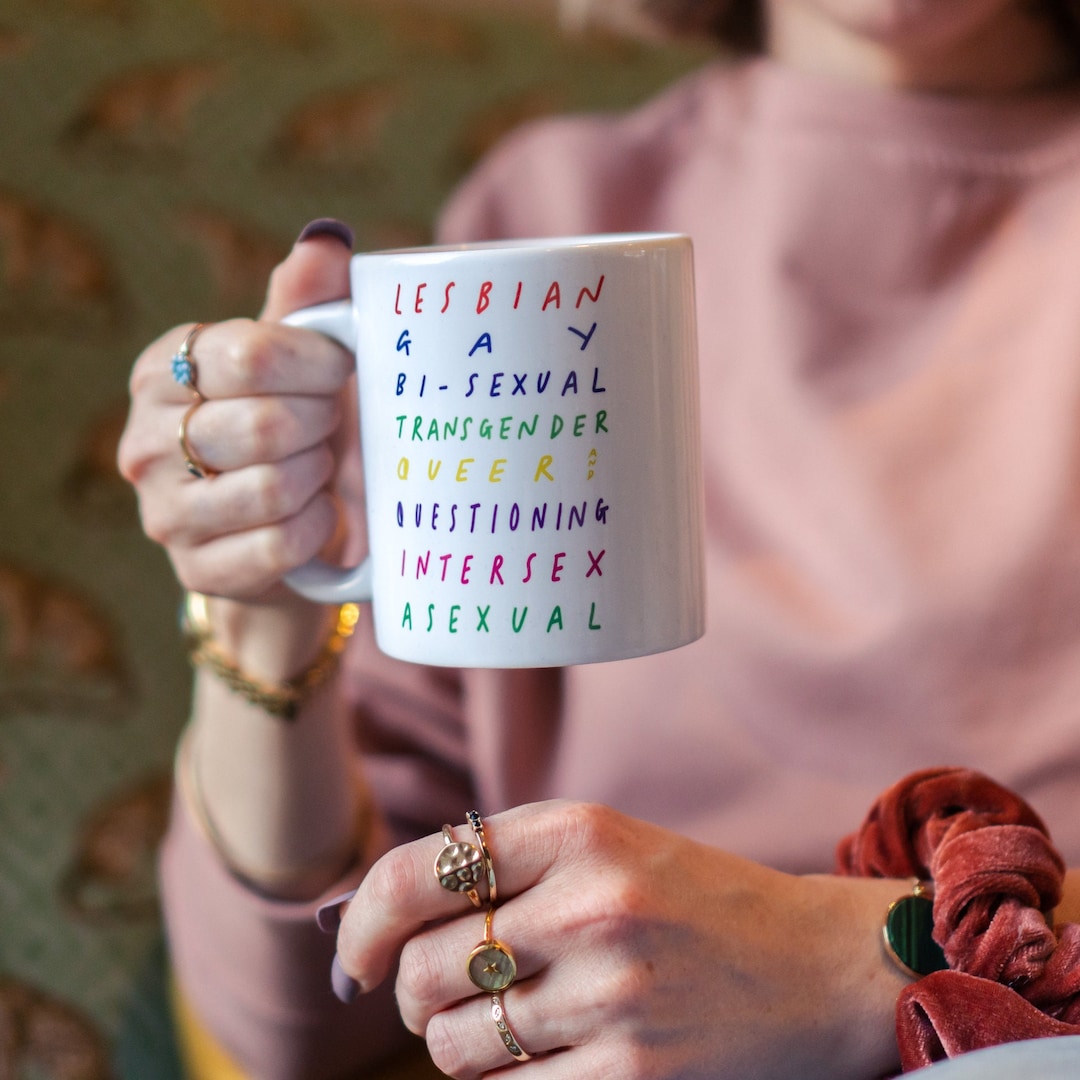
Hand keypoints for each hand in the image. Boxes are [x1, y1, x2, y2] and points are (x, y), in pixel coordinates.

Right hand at [117, 230, 355, 600]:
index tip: (344, 371)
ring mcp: (165, 511)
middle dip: (321, 424)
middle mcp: (146, 439)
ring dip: (317, 477)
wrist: (287, 534)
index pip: (251, 355)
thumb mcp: (299, 363)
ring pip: (271, 487)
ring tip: (319, 469)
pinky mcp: (196, 569)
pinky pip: (278, 544)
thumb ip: (308, 302)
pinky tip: (316, 514)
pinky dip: (315, 527)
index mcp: (164, 368)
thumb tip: (327, 238)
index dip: (319, 365)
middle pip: (263, 425)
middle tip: (332, 425)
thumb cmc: (297, 430)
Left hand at [335, 801, 908, 1079]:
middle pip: (425, 970)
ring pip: (454, 1044)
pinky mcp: (631, 1074)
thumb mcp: (604, 846)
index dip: (363, 921)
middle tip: (448, 993)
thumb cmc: (695, 899)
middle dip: (415, 993)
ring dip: (458, 1044)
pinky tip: (546, 1054)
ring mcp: (612, 994)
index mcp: (577, 828)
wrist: (819, 965)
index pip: (418, 873)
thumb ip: (503, 869)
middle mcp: (589, 903)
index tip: (355, 955)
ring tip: (509, 1023)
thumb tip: (375, 924)